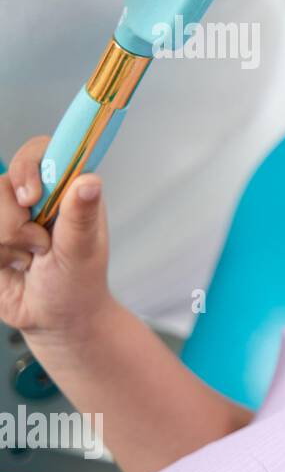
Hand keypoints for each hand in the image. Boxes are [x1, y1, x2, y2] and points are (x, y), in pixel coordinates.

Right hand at [0, 136, 111, 340]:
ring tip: (28, 259)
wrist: (52, 319)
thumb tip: (89, 181)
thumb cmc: (77, 284)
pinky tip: (10, 265)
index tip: (30, 197)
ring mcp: (7, 213)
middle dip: (16, 221)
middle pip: (3, 183)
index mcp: (66, 190)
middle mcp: (35, 196)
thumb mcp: (82, 253)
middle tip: (40, 246)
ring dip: (6, 242)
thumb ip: (81, 217)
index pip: (41, 152)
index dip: (28, 167)